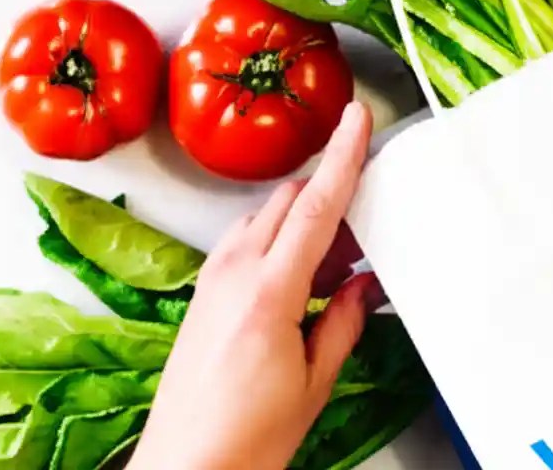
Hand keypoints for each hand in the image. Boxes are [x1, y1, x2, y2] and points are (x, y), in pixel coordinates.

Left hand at [129, 102, 381, 469]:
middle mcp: (233, 274)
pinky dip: (279, 246)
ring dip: (304, 225)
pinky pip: (245, 244)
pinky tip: (303, 285)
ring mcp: (212, 282)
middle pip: (288, 202)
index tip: (356, 119)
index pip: (315, 208)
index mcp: (268, 293)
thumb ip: (344, 322)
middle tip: (369, 228)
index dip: (342, 158)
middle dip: (330, 199)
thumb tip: (367, 286)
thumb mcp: (313, 382)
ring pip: (265, 219)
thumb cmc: (244, 439)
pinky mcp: (202, 295)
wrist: (183, 469)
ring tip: (338, 270)